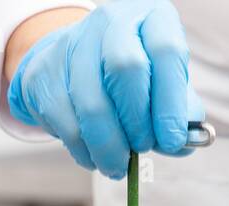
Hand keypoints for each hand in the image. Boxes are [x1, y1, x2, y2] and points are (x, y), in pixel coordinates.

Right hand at [6, 0, 202, 178]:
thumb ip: (179, 112)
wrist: (75, 64)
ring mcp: (72, 43)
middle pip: (125, 69)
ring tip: (119, 164)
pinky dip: (84, 150)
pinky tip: (95, 157)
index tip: (172, 141)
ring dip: (109, 145)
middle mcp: (111, 21)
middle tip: (142, 148)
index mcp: (150, 18)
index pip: (166, 51)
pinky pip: (66, 121)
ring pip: (92, 102)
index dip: (171, 102)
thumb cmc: (130, 80)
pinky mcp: (44, 72)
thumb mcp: (163, 85)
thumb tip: (184, 142)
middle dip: (137, 121)